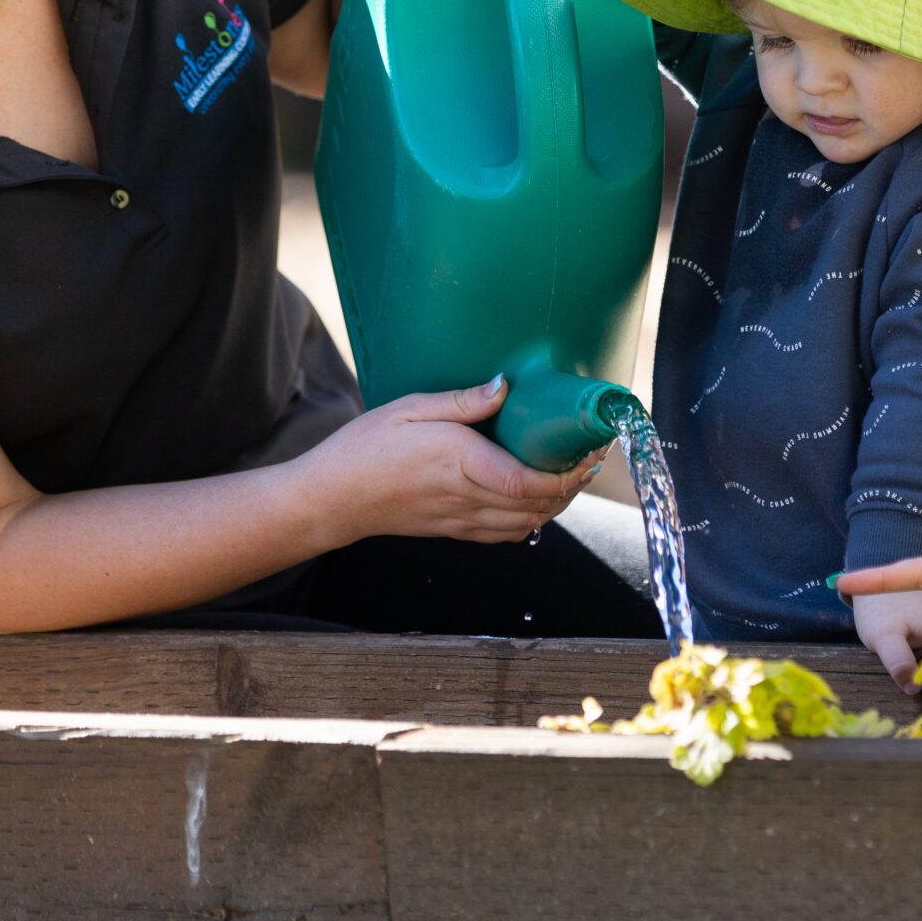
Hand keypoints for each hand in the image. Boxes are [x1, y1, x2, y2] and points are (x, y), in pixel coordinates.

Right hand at [292, 377, 598, 547]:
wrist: (332, 498)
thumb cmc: (365, 447)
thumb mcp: (408, 408)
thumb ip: (461, 401)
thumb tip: (506, 386)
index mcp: (458, 462)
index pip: (527, 483)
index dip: (567, 475)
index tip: (588, 452)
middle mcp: (465, 496)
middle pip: (538, 506)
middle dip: (573, 484)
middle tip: (590, 455)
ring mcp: (461, 520)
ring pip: (527, 524)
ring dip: (557, 503)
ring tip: (571, 472)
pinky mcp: (455, 531)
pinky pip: (505, 534)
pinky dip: (531, 519)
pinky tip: (537, 496)